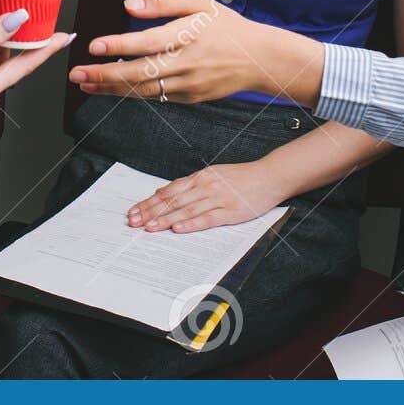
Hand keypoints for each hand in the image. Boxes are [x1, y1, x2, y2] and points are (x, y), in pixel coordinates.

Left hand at [67, 0, 292, 103]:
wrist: (259, 58)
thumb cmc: (227, 26)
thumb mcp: (199, 3)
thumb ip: (162, 3)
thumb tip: (129, 6)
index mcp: (188, 36)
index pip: (147, 43)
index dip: (119, 45)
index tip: (94, 46)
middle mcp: (186, 64)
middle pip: (139, 73)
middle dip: (104, 75)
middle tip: (77, 73)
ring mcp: (187, 85)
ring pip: (142, 90)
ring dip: (110, 88)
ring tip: (85, 83)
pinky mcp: (188, 98)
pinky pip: (154, 96)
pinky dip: (131, 93)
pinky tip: (111, 87)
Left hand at [126, 161, 289, 232]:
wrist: (269, 176)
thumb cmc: (240, 178)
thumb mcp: (212, 176)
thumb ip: (190, 185)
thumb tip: (164, 193)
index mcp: (200, 177)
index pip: (169, 191)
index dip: (149, 202)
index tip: (134, 212)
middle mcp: (206, 186)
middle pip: (173, 201)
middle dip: (151, 211)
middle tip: (133, 222)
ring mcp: (218, 198)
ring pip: (186, 209)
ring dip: (166, 219)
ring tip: (150, 227)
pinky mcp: (230, 211)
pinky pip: (207, 218)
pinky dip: (191, 224)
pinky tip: (178, 228)